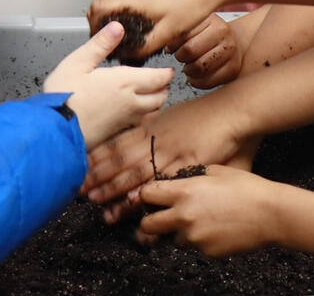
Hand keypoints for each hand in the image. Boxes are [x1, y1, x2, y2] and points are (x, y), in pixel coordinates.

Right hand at [44, 21, 173, 149]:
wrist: (53, 131)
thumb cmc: (63, 96)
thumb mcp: (78, 62)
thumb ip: (100, 45)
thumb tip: (117, 27)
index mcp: (124, 82)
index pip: (158, 78)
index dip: (166, 73)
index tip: (167, 69)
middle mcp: (130, 103)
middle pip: (160, 97)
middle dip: (163, 88)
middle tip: (160, 80)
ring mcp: (124, 121)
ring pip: (151, 112)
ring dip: (154, 102)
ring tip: (149, 94)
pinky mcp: (115, 134)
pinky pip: (137, 124)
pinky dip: (141, 116)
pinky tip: (130, 111)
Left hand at [81, 90, 244, 208]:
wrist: (234, 111)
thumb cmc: (205, 113)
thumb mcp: (172, 113)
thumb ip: (153, 122)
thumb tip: (137, 125)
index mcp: (152, 126)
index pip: (118, 142)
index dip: (98, 157)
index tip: (80, 167)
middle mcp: (157, 138)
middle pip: (122, 159)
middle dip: (99, 177)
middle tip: (81, 191)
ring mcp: (172, 151)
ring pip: (138, 172)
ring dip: (116, 189)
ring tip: (99, 203)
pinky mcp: (189, 163)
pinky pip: (164, 181)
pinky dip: (148, 192)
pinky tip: (135, 202)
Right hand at [88, 0, 225, 62]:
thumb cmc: (193, 3)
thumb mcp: (168, 32)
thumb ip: (145, 47)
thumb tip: (129, 57)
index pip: (97, 8)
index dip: (92, 25)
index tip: (99, 38)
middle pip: (104, 5)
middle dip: (104, 24)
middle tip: (112, 40)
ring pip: (116, 1)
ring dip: (116, 17)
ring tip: (127, 34)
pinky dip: (127, 11)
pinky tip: (141, 24)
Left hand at [137, 165, 277, 255]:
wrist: (271, 214)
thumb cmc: (247, 188)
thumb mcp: (217, 170)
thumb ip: (192, 176)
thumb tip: (180, 180)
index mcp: (185, 192)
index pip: (147, 195)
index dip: (147, 195)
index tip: (151, 197)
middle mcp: (184, 216)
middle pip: (147, 225)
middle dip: (150, 221)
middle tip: (160, 217)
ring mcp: (194, 237)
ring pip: (172, 238)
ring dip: (180, 232)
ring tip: (202, 221)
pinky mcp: (206, 252)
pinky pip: (194, 247)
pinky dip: (200, 240)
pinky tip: (217, 228)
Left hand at [173, 14, 241, 88]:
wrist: (235, 43)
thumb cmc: (209, 36)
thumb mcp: (196, 26)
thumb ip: (179, 31)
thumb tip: (160, 41)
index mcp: (211, 19)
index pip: (183, 34)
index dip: (172, 44)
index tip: (170, 48)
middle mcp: (223, 32)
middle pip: (190, 50)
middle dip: (180, 57)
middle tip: (180, 57)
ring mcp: (230, 51)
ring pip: (199, 67)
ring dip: (188, 71)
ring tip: (188, 67)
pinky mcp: (233, 68)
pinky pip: (208, 81)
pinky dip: (196, 82)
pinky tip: (195, 76)